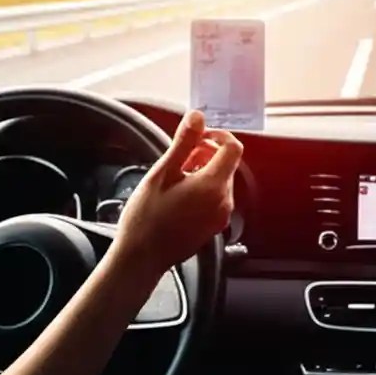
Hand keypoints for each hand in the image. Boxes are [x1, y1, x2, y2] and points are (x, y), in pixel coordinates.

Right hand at [111, 110, 240, 279]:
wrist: (142, 258)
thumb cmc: (146, 217)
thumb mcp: (162, 173)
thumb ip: (184, 143)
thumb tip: (197, 116)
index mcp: (213, 185)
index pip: (233, 147)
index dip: (217, 136)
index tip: (196, 137)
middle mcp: (224, 201)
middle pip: (227, 163)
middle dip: (206, 154)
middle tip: (178, 160)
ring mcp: (221, 215)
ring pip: (221, 180)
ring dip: (203, 171)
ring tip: (175, 179)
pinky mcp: (215, 225)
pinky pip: (217, 197)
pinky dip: (204, 188)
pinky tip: (180, 195)